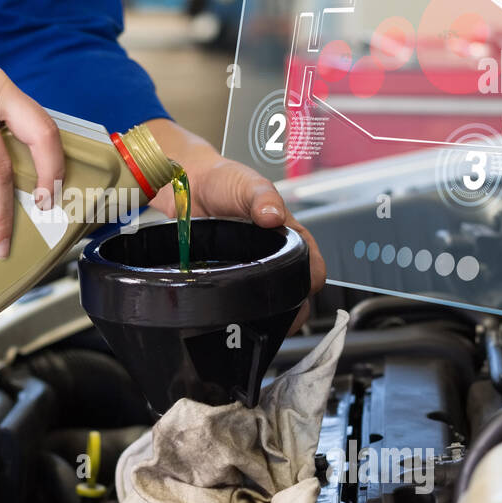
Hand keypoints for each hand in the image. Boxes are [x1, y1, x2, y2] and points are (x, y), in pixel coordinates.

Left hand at [144, 118, 326, 330]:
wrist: (188, 186)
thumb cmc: (225, 181)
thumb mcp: (248, 184)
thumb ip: (262, 196)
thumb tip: (273, 215)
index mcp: (289, 235)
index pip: (312, 264)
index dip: (311, 279)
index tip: (303, 288)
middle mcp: (274, 256)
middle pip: (296, 291)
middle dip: (293, 307)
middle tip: (280, 316)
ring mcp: (254, 269)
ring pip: (272, 300)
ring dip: (270, 313)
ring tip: (259, 321)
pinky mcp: (231, 278)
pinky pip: (243, 300)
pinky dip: (244, 310)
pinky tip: (237, 315)